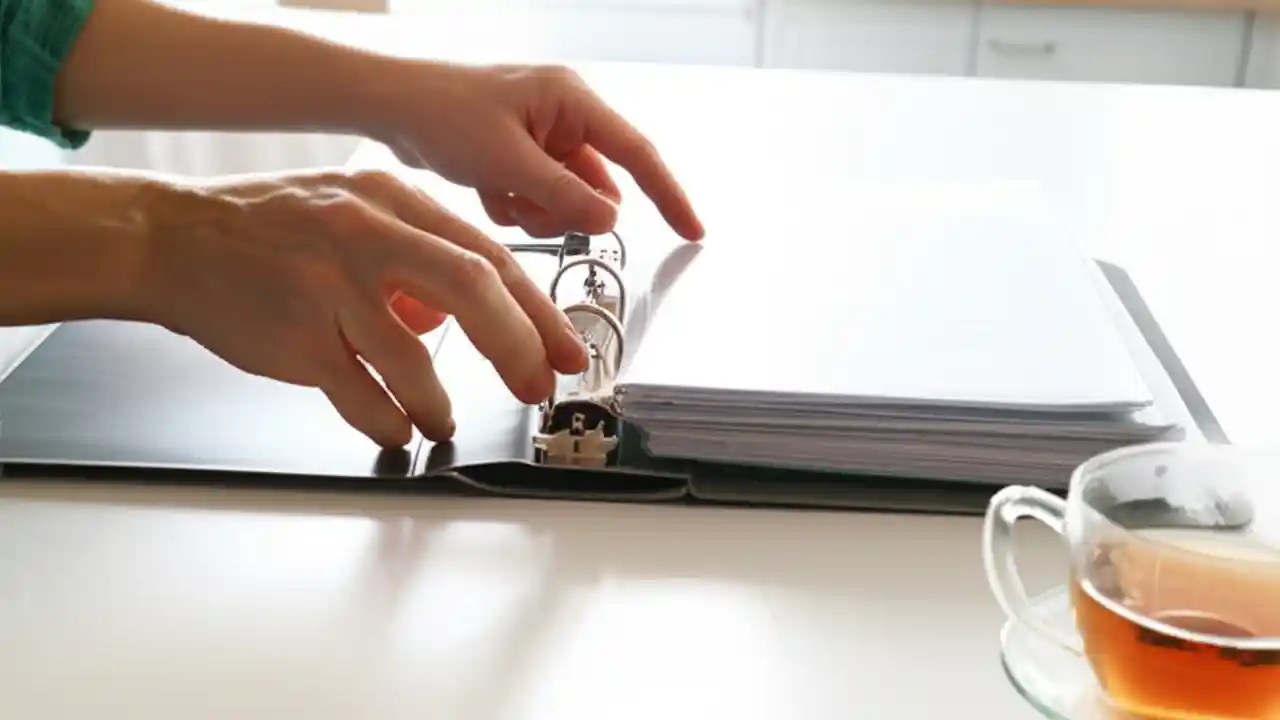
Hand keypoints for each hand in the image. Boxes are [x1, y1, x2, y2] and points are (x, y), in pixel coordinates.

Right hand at [140, 168, 588, 446]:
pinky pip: (362, 395)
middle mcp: (366, 235)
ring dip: (441, 402)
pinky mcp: (295, 336)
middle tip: (535, 386)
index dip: (537, 311)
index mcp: (392, 201)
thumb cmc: (270, 228)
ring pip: (416, 357)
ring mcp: (328, 285)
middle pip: (473, 288)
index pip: (489, 255)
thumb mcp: (355, 208)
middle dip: (518, 347)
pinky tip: (397, 427)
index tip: (565, 349)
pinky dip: (390, 421)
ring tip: (442, 419)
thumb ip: (416, 253)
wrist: (173, 239)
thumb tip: (461, 316)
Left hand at [372, 62, 704, 240]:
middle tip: (525, 203)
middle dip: (563, 208)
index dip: (668, 196)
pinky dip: (514, 204)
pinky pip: (537, 198)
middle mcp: (564, 115)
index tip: (691, 231)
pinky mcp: (521, 154)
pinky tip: (485, 188)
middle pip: (594, 186)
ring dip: (535, 210)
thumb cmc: (441, 114)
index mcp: (572, 100)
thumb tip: (609, 220)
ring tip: (498, 192)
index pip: (637, 154)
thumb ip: (563, 196)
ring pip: (565, 199)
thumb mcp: (507, 162)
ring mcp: (542, 136)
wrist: (388, 106)